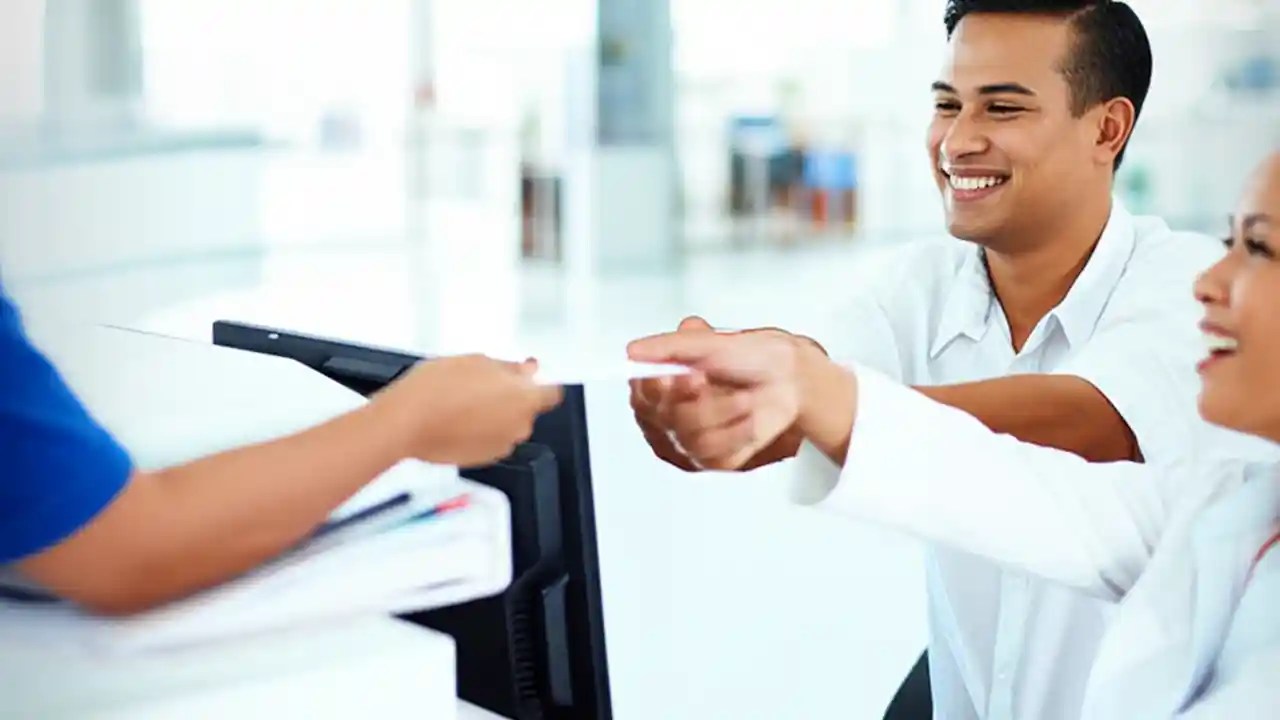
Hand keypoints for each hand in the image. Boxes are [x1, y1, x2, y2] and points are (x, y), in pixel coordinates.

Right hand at [373, 355, 562, 466]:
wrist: (406, 422)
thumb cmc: (436, 390)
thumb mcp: (477, 361)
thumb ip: (509, 368)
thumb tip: (525, 370)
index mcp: (524, 399)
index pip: (553, 392)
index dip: (540, 381)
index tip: (528, 375)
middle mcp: (519, 427)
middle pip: (526, 409)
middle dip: (510, 397)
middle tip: (482, 383)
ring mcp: (501, 445)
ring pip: (506, 424)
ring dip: (493, 414)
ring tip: (463, 401)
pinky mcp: (482, 458)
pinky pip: (489, 439)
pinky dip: (479, 430)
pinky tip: (456, 418)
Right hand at [628, 322, 805, 470]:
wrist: (788, 377)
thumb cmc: (750, 357)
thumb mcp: (706, 342)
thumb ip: (667, 347)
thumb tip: (634, 351)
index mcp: (661, 384)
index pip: (641, 396)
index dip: (654, 389)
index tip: (672, 376)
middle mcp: (670, 415)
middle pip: (664, 419)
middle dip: (695, 398)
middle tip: (709, 379)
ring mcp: (689, 440)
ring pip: (690, 438)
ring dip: (723, 412)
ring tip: (743, 397)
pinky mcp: (712, 460)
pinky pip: (714, 455)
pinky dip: (738, 432)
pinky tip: (747, 418)